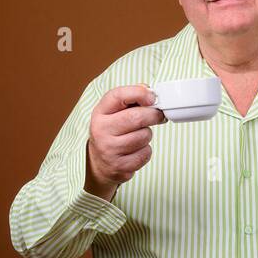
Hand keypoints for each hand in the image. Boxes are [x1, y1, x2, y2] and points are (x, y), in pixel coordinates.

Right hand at [85, 85, 166, 200]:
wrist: (99, 162)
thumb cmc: (112, 130)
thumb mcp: (114, 111)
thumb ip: (131, 97)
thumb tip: (150, 91)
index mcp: (100, 112)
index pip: (118, 96)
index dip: (139, 93)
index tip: (153, 97)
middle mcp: (101, 130)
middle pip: (136, 117)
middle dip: (153, 115)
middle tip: (159, 115)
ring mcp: (109, 150)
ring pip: (144, 136)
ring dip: (147, 134)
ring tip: (139, 135)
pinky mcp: (119, 166)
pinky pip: (145, 154)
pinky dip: (146, 151)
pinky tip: (136, 149)